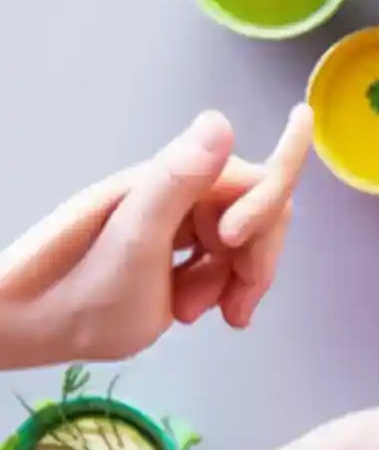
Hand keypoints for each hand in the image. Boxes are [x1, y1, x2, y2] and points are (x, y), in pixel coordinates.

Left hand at [0, 106, 312, 365]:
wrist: (37, 326)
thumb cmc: (81, 287)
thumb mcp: (135, 238)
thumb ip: (179, 181)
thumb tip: (221, 123)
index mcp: (178, 180)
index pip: (258, 176)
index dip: (270, 203)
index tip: (237, 243)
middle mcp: (187, 196)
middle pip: (262, 219)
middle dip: (256, 261)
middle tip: (233, 304)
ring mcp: (185, 227)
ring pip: (249, 247)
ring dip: (237, 284)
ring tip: (194, 313)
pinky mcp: (183, 257)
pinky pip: (228, 267)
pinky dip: (226, 292)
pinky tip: (198, 314)